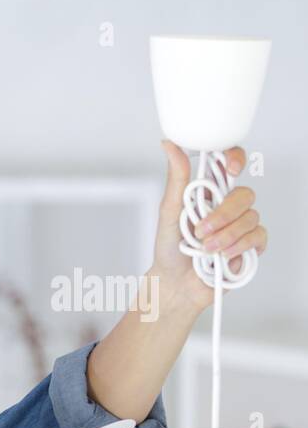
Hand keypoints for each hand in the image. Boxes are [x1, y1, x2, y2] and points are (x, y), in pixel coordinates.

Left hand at [152, 140, 268, 317]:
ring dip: (225, 235)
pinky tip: (221, 257)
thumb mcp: (169, 211)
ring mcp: (242, 225)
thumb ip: (177, 178)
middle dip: (222, 215)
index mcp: (210, 192)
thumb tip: (169, 144)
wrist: (175, 283)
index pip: (231, 164)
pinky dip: (238, 247)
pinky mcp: (250, 245)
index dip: (236, 159)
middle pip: (244, 194)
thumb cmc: (170, 248)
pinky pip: (258, 237)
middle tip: (199, 231)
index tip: (230, 168)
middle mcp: (229, 205)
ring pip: (251, 217)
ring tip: (204, 250)